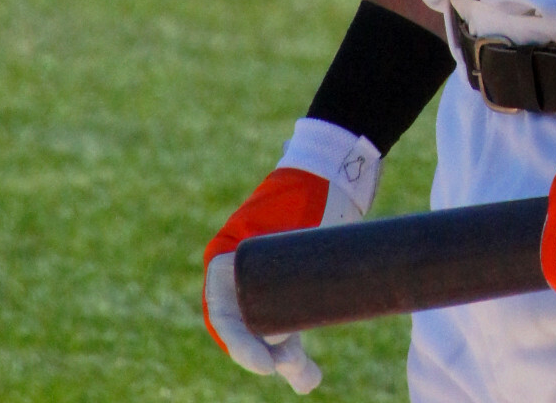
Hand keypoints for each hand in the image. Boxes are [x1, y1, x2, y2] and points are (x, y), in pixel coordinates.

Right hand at [203, 119, 380, 392]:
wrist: (332, 177)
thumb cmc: (304, 192)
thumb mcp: (287, 213)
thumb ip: (283, 242)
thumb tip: (290, 286)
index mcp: (227, 258)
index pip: (224, 314)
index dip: (240, 343)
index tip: (264, 362)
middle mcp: (242, 276)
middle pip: (246, 328)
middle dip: (266, 353)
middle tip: (288, 365)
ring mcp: (266, 284)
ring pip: (268, 333)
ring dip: (284, 359)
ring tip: (308, 376)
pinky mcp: (290, 289)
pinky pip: (287, 327)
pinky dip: (293, 353)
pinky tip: (309, 377)